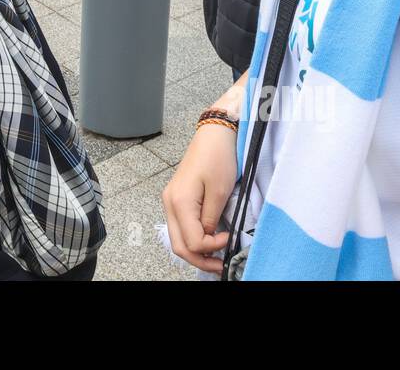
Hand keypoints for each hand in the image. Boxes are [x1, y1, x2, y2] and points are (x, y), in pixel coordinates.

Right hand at [161, 119, 238, 273]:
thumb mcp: (220, 192)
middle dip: (200, 260)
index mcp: (179, 202)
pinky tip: (209, 240)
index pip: (192, 242)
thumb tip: (208, 239)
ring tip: (216, 256)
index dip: (212, 248)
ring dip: (196, 251)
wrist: (215, 134)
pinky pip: (181, 227)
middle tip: (221, 265)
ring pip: (177, 239)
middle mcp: (169, 203)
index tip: (230, 239)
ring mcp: (171, 201)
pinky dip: (194, 238)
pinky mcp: (177, 198)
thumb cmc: (218, 157)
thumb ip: (211, 220)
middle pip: (178, 246)